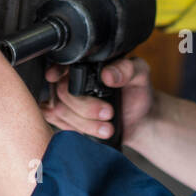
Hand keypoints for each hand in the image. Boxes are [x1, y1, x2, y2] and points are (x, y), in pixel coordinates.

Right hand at [39, 56, 154, 149]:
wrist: (139, 120)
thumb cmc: (137, 93)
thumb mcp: (139, 75)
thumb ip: (127, 70)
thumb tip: (107, 75)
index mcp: (86, 64)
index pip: (61, 63)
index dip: (56, 70)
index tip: (55, 77)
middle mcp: (72, 80)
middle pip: (61, 92)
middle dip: (85, 107)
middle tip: (108, 113)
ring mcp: (67, 101)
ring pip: (59, 111)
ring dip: (85, 123)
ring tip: (108, 128)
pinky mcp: (67, 120)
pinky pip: (61, 125)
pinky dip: (79, 130)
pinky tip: (97, 131)